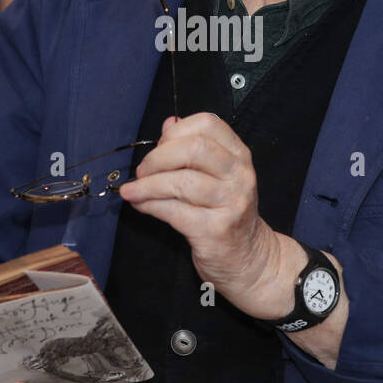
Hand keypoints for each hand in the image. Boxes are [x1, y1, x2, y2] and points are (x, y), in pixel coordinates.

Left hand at [118, 112, 299, 320]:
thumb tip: (168, 124)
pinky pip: (174, 211)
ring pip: (181, 182)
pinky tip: (140, 205)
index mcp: (239, 156)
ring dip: (148, 185)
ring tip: (132, 191)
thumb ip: (194, 149)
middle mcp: (240, 175)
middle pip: (193, 148)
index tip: (160, 147)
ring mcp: (231, 203)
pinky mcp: (216, 230)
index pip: (207, 124)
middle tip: (142, 171)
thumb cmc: (225, 214)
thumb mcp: (217, 176)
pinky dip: (150, 205)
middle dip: (158, 158)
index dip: (176, 132)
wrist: (249, 259)